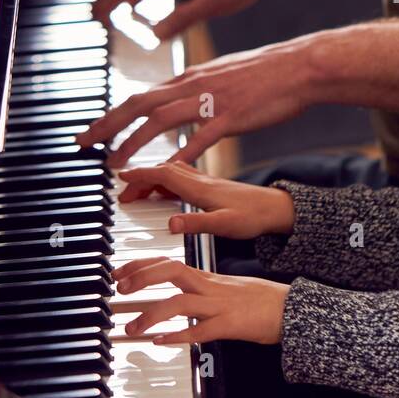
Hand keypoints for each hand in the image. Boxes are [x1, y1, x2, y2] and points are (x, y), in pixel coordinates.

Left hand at [76, 36, 321, 164]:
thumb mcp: (223, 74)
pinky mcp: (232, 116)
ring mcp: (211, 100)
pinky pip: (200, 137)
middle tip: (84, 142)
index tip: (96, 130)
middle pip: (138, 103)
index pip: (142, 95)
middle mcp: (194, 85)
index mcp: (190, 77)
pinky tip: (166, 168)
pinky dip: (180, 153)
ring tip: (115, 161)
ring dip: (133, 141)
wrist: (298, 66)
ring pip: (160, 120)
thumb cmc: (266, 72)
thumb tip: (181, 96)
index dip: (114, 113)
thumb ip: (199, 87)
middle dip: (107, 123)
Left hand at [113, 259, 289, 344]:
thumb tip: (179, 297)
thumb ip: (202, 290)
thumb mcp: (227, 288)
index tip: (119, 273)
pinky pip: (200, 330)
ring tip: (132, 329)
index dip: (141, 265)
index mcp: (208, 277)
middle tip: (120, 289)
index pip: (169, 262)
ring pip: (180, 302)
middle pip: (171, 271)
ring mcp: (220, 305)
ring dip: (151, 315)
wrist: (290, 308)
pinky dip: (178, 335)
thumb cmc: (261, 300)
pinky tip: (161, 342)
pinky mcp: (230, 325)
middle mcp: (211, 287)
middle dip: (142, 277)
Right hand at [115, 158, 294, 237]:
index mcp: (201, 188)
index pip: (163, 175)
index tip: (120, 177)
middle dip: (141, 179)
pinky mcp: (213, 186)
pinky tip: (166, 192)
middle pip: (163, 172)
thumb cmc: (254, 217)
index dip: (140, 175)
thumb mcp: (224, 225)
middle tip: (125, 193)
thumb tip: (170, 224)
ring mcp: (207, 181)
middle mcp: (202, 180)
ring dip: (153, 179)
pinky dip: (167, 182)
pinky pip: (183, 178)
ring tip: (139, 193)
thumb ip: (196, 223)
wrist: (277, 209)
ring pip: (172, 173)